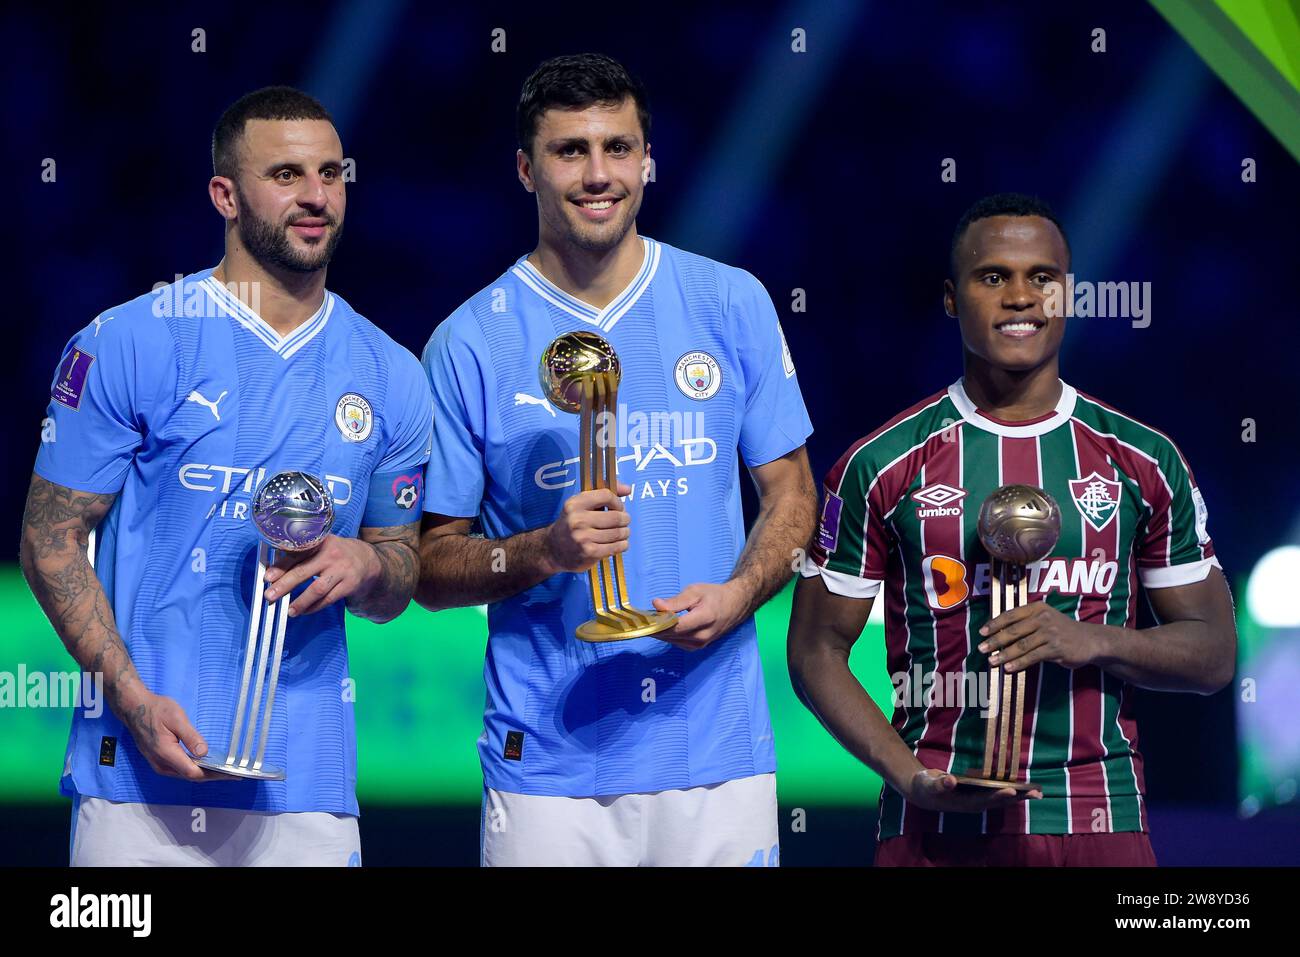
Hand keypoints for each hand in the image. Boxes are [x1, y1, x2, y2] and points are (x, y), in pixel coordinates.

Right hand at [113, 687, 226, 781]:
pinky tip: (207, 766)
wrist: (135, 708)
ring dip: (205, 774)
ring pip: (186, 775)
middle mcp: (161, 764)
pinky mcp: (160, 761)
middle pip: (191, 777)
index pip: (194, 772)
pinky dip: (196, 770)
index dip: (214, 775)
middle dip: (213, 776)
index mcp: (166, 754)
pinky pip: (180, 770)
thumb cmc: (156, 710)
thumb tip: (203, 752)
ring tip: (224, 771)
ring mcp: (159, 764)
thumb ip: (190, 736)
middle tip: (234, 774)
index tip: (231, 774)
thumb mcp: (176, 718)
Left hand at [263, 534, 381, 616]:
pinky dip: (314, 607)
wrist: (367, 560)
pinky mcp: (349, 585)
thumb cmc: (335, 554)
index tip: (268, 577)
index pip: (297, 554)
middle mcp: (331, 554)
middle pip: (304, 571)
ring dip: (301, 601)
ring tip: (288, 610)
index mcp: (320, 541)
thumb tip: (274, 571)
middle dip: (285, 585)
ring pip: (317, 589)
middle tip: (270, 596)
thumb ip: (301, 554)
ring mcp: (342, 570)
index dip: (281, 566)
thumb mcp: (321, 547)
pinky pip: (329, 599)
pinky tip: (304, 611)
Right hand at [544, 482, 631, 574]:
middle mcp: (577, 519)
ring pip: (618, 533)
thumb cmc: (572, 524)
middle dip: (625, 519)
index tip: (618, 507)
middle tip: (623, 521)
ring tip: (622, 532)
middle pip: (616, 516)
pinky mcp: (589, 552)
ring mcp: (583, 537)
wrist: (553, 549)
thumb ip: (604, 494)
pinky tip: (620, 543)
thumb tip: (628, 489)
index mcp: (575, 504)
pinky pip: (615, 547)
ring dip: (625, 533)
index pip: (606, 496)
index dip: (617, 502)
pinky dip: (622, 544)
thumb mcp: (581, 505)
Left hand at [651, 580, 748, 651]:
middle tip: (639, 619)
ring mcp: (700, 644)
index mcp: (705, 618)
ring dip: (659, 632)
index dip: (658, 623)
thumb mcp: (695, 591)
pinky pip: (676, 642)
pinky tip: (659, 627)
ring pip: (672, 641)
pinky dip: (666, 635)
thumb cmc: (714, 595)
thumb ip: (675, 601)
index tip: (643, 618)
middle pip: (671, 635)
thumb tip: (656, 605)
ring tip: (647, 621)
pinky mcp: (697, 648)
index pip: (676, 626)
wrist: (734, 605)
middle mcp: (703, 636)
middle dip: (654, 628)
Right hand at [906, 767, 1040, 811]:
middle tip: (1035, 793)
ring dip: (1019, 796)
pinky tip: (1022, 788)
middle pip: (998, 802)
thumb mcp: (929, 784)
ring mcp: (977, 800)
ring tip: (1037, 793)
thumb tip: (950, 781)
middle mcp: (974, 804)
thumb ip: (939, 783)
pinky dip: (1011, 791)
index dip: (998, 795)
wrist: (924, 792)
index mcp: (964, 803)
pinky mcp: (979, 795)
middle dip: (1017, 797)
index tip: (1012, 789)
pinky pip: (998, 794)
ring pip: (1001, 799)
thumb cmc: (925, 787)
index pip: (984, 800)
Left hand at [978, 600, 1101, 672]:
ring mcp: (1050, 633)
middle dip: (995, 641)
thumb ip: (1025, 624)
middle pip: (1013, 630)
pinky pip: (1033, 656)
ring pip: (1021, 645)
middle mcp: (1043, 618)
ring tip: (992, 661)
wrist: (1090, 640)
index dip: (994, 624)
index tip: (981, 632)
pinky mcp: (1056, 648)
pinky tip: (1009, 668)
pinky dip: (1019, 663)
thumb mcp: (1045, 620)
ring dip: (1004, 654)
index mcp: (1037, 608)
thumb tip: (998, 635)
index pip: (1010, 615)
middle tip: (982, 649)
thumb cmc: (1061, 630)